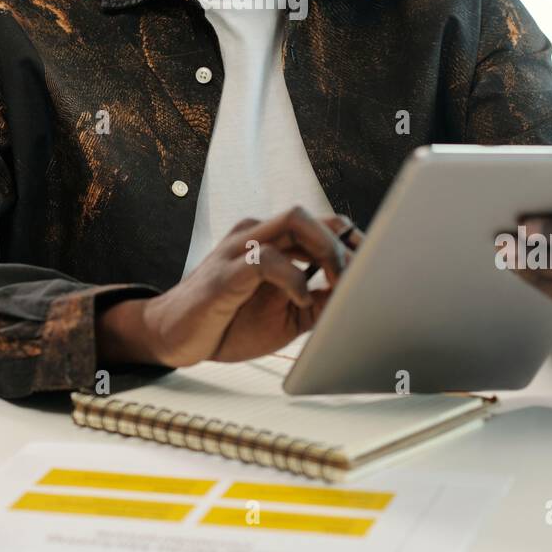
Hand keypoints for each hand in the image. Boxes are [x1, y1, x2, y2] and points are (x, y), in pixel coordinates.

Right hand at [98, 208, 360, 368]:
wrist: (175, 337)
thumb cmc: (229, 323)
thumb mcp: (287, 317)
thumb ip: (318, 303)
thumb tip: (360, 299)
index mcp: (272, 242)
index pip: (322, 224)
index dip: (352, 243)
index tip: (375, 270)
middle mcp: (257, 234)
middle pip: (313, 215)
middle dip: (345, 243)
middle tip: (360, 277)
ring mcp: (240, 247)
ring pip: (295, 220)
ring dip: (326, 250)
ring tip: (337, 282)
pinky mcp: (226, 271)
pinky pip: (267, 258)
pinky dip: (294, 278)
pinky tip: (299, 299)